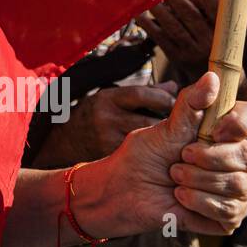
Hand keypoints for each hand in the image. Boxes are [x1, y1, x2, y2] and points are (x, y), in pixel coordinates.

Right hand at [34, 82, 177, 166]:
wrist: (63, 142)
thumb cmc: (93, 115)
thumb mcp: (111, 96)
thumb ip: (143, 93)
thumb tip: (174, 88)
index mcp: (107, 98)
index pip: (143, 94)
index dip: (165, 99)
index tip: (176, 104)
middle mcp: (106, 119)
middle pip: (150, 120)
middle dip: (170, 124)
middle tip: (183, 127)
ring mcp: (108, 140)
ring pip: (148, 142)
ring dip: (165, 142)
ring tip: (175, 141)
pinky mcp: (111, 158)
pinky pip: (140, 156)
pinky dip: (153, 154)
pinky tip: (160, 154)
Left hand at [94, 72, 246, 236]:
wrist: (124, 190)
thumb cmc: (143, 156)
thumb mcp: (164, 127)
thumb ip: (190, 104)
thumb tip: (213, 77)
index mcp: (222, 132)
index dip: (240, 123)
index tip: (216, 130)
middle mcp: (233, 159)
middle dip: (209, 158)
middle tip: (181, 157)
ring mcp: (232, 188)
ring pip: (239, 185)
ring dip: (199, 181)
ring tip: (174, 178)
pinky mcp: (227, 216)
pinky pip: (230, 211)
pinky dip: (200, 203)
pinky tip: (181, 198)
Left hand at [137, 0, 216, 66]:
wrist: (217, 73)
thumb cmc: (215, 35)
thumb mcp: (220, 19)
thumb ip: (207, 0)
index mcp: (225, 25)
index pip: (215, 6)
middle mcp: (212, 39)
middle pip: (191, 16)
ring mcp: (194, 50)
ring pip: (174, 28)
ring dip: (159, 11)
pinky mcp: (178, 57)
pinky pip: (161, 39)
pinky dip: (149, 25)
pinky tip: (139, 14)